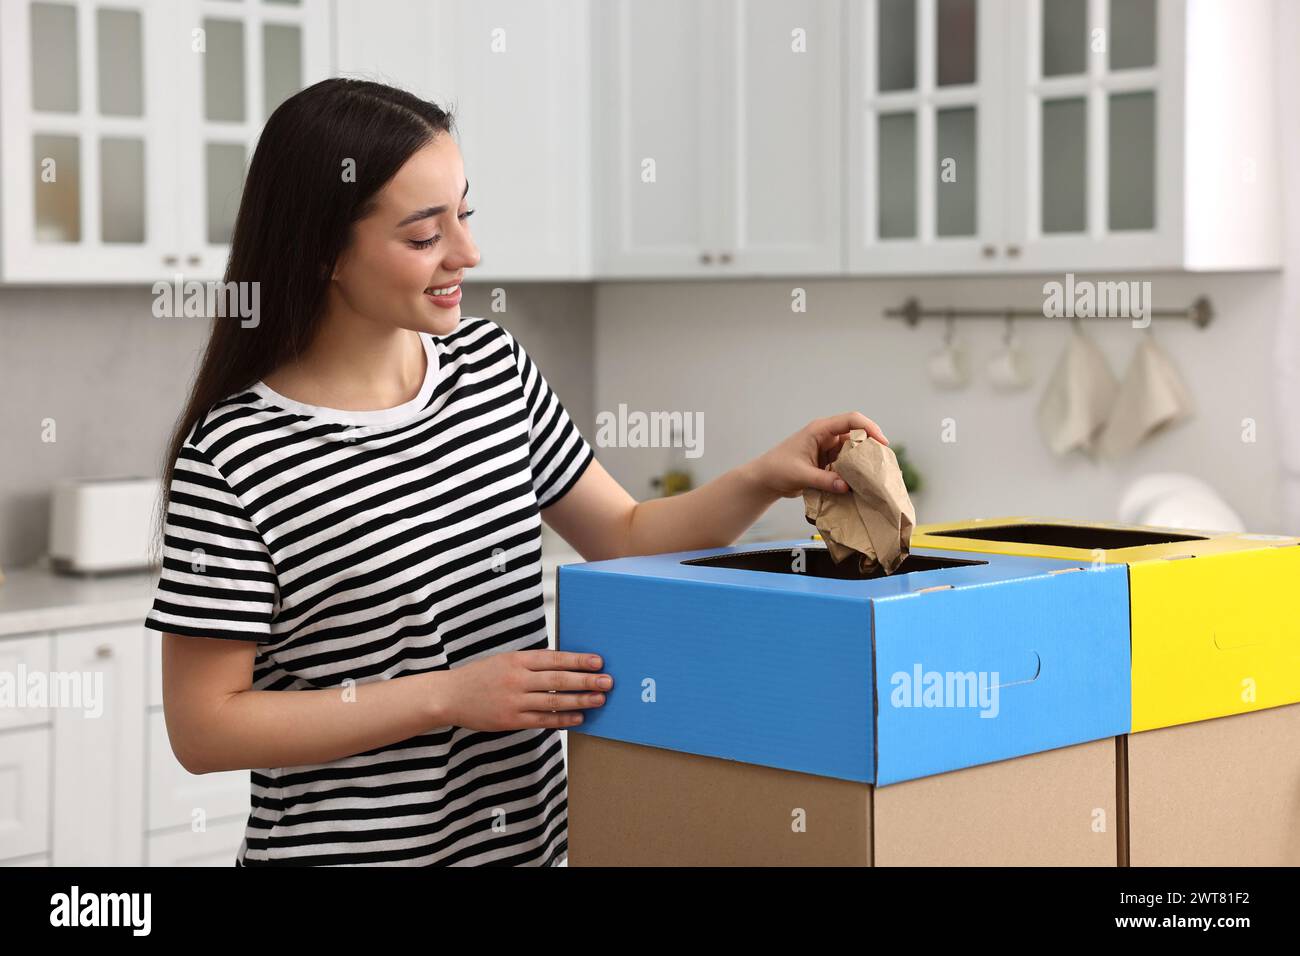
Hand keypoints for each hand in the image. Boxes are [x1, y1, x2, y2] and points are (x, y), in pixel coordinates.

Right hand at [439, 650, 612, 730]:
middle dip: (585, 681)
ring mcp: (514, 701)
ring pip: (553, 701)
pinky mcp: (511, 721)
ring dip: (579, 700)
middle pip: (558, 680)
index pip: (554, 659)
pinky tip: (579, 717)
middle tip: (607, 681)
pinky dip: (562, 719)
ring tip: (599, 700)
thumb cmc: (480, 676)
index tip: (598, 662)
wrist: (449, 696)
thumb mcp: (505, 660)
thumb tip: (564, 665)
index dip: (578, 660)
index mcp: (516, 660)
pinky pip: (542, 720)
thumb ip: (531, 663)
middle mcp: (516, 679)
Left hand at [746, 411, 888, 498]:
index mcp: (820, 430)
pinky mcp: (827, 461)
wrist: (765, 479)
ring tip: (875, 475)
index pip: (851, 420)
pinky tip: (861, 482)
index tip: (882, 443)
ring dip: (862, 461)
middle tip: (883, 463)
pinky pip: (846, 463)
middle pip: (856, 435)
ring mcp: (827, 448)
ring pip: (853, 450)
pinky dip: (854, 471)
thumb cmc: (778, 470)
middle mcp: (826, 436)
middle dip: (870, 447)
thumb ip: (824, 480)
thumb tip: (847, 487)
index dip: (870, 428)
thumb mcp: (801, 475)